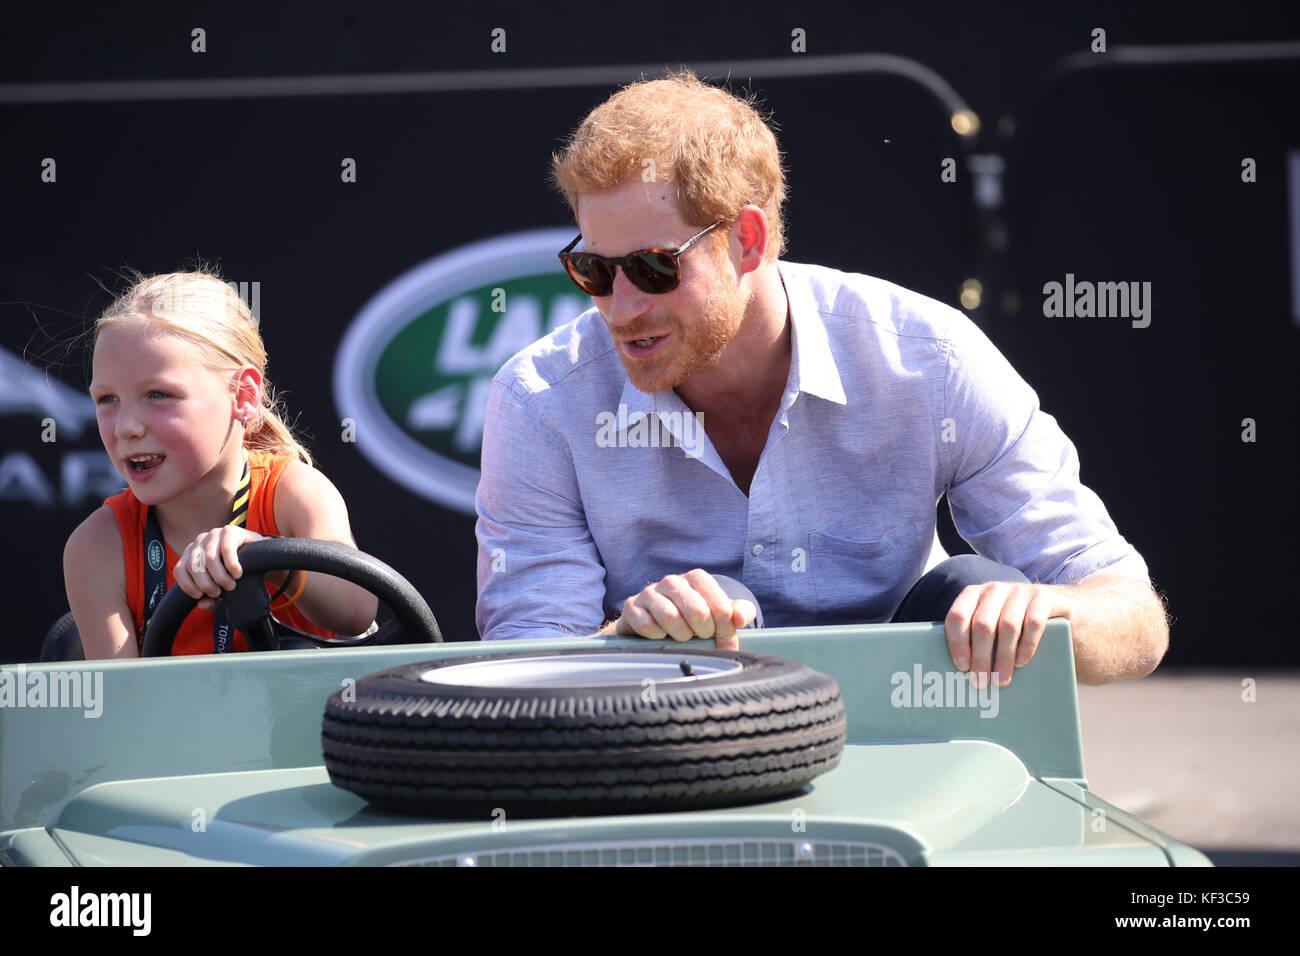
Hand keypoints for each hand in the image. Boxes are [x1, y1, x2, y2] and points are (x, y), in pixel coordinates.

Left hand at [173, 526, 266, 609]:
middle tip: (219, 592)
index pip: (180, 569)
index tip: (200, 596)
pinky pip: (227, 549)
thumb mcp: (221, 586)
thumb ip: (210, 597)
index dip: (188, 585)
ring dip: (220, 577)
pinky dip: (231, 565)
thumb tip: (201, 604)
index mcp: (192, 553)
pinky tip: (238, 573)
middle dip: (206, 584)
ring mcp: (214, 534)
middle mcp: (200, 541)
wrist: (260, 557)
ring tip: (231, 585)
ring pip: (209, 559)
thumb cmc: (236, 572)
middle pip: (194, 566)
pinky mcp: (230, 530)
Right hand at [615, 569, 756, 650]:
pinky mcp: (632, 607)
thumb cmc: (691, 618)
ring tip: (681, 637)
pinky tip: (660, 635)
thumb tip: (740, 619)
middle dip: (703, 632)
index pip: (720, 606)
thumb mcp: (718, 614)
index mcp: (696, 578)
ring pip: (671, 618)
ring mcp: (650, 593)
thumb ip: (738, 612)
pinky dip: (657, 637)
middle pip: (697, 612)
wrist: (653, 623)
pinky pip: (647, 626)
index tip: (721, 638)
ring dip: (680, 636)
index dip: (724, 628)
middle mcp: (672, 581)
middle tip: (700, 637)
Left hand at [945, 582, 1076, 687]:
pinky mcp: (1044, 598)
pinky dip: (1027, 645)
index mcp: (973, 595)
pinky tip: (1021, 662)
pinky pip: (1033, 622)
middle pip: (983, 624)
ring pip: (1007, 625)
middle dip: (980, 656)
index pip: (958, 616)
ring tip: (1001, 680)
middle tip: (980, 682)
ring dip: (1003, 656)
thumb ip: (975, 642)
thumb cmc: (1014, 630)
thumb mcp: (992, 630)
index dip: (957, 642)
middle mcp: (994, 590)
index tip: (962, 667)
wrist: (1060, 615)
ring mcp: (1020, 591)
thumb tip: (959, 675)